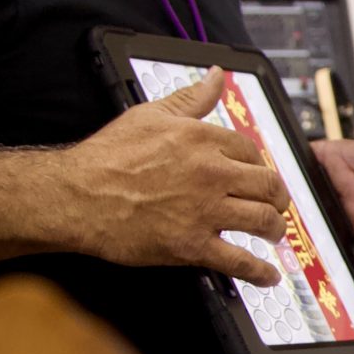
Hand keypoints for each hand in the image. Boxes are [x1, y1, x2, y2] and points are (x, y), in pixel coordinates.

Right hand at [61, 69, 289, 286]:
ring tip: (273, 234)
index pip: (251, 151)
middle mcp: (211, 173)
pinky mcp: (193, 245)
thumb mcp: (150, 115)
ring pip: (262, 221)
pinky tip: (267, 275)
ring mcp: (205, 211)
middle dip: (277, 198)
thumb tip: (214, 78)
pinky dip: (260, 271)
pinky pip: (239, 261)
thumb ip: (190, 99)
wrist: (76, 196)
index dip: (258, 164)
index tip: (256, 174)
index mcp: (203, 139)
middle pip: (268, 186)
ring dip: (275, 230)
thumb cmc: (106, 157)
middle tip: (276, 205)